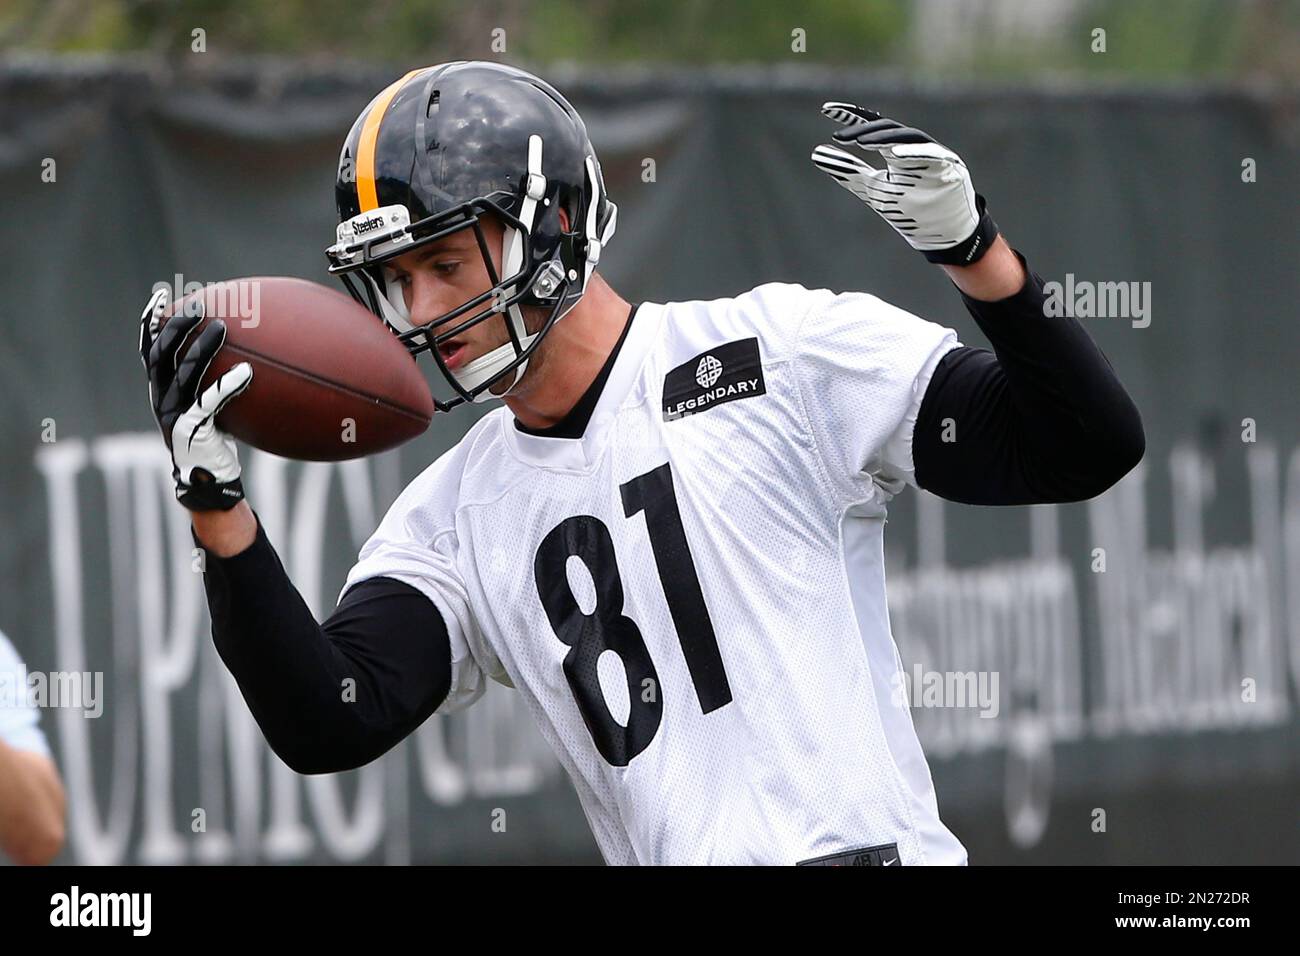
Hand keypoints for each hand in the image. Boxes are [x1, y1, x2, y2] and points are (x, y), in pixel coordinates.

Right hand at [138, 286, 253, 510]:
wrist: (208, 481)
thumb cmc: (213, 440)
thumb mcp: (207, 408)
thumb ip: (210, 384)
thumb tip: (244, 354)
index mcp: (160, 391)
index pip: (148, 350)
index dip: (150, 324)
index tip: (160, 297)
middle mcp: (161, 399)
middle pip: (160, 355)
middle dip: (175, 326)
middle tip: (198, 305)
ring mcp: (174, 414)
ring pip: (184, 373)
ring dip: (202, 347)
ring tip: (221, 326)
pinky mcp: (192, 429)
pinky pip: (211, 401)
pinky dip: (228, 384)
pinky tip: (247, 371)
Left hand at [811, 102, 997, 264]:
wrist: (943, 235)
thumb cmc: (910, 211)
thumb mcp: (873, 189)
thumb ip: (848, 171)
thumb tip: (815, 154)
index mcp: (896, 150)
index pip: (872, 127)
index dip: (851, 115)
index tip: (826, 109)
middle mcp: (914, 148)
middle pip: (889, 129)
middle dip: (865, 129)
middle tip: (841, 136)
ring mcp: (934, 155)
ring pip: (910, 137)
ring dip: (886, 139)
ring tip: (862, 142)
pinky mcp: (950, 167)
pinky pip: (933, 155)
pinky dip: (914, 152)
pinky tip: (895, 154)